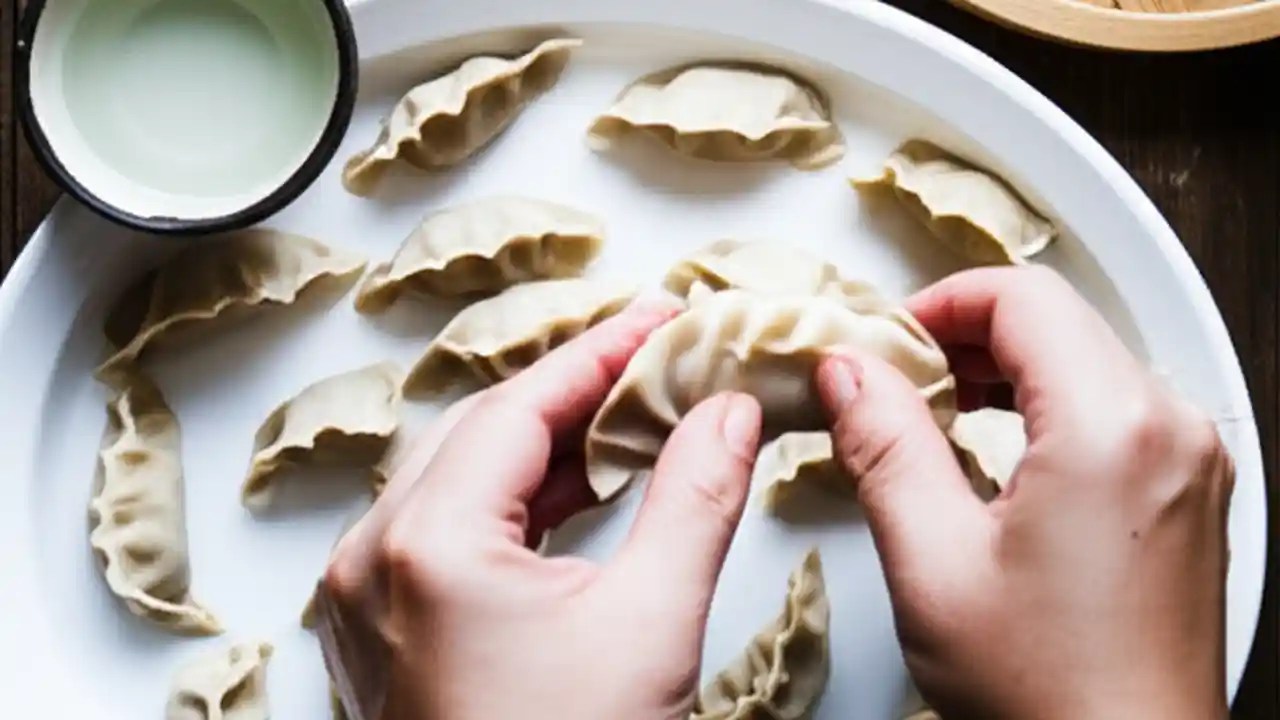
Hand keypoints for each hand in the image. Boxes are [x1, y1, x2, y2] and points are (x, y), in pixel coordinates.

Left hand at [315, 301, 763, 719]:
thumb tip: (728, 411)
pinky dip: (512, 501)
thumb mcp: (650, 626)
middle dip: (570, 391)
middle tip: (650, 361)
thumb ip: (694, 500)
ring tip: (625, 419)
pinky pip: (444, 528)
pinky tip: (571, 491)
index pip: (520, 408)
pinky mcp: (378, 627)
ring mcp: (364, 597)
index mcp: (427, 548)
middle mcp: (372, 560)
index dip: (599, 352)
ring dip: (542, 445)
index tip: (658, 317)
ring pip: (458, 478)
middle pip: (480, 432)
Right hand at [816, 267, 1232, 719]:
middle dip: (967, 332)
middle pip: (1058, 320)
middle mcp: (1171, 429)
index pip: (1022, 297)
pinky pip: (1115, 407)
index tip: (885, 341)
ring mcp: (1190, 461)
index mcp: (1112, 428)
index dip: (940, 303)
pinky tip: (996, 446)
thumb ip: (884, 445)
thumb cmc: (1046, 693)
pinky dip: (1046, 404)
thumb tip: (848, 369)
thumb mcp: (933, 561)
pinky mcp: (1189, 492)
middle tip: (896, 376)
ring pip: (1087, 359)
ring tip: (936, 410)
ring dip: (1005, 366)